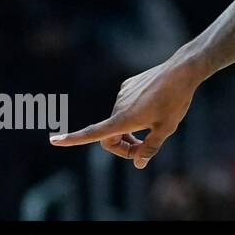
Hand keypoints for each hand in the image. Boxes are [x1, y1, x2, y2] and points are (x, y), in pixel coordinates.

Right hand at [49, 54, 202, 168]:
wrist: (181, 70)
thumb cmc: (175, 100)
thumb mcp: (166, 128)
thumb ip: (150, 148)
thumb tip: (138, 164)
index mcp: (123, 119)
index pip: (93, 134)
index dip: (72, 139)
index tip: (54, 140)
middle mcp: (118, 106)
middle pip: (110, 135)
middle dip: (124, 146)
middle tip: (145, 149)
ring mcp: (122, 94)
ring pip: (120, 119)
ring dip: (131, 129)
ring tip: (156, 124)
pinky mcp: (128, 85)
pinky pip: (127, 104)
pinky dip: (135, 112)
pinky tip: (155, 104)